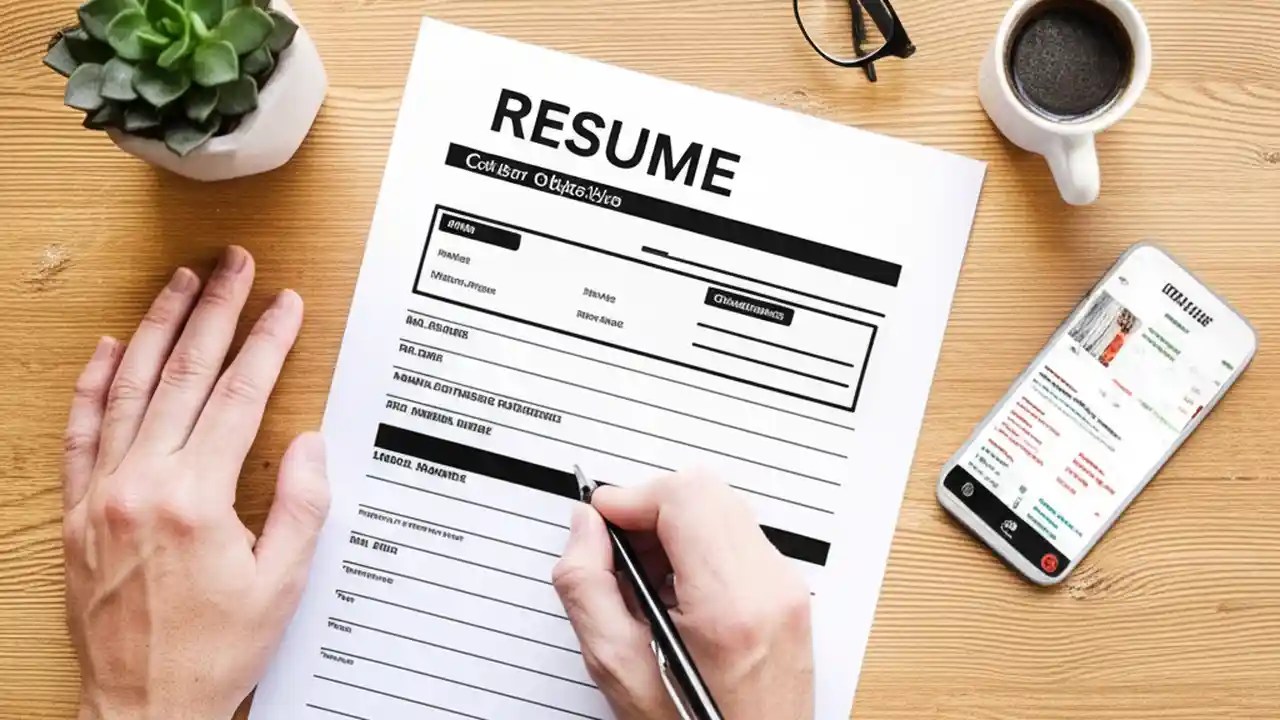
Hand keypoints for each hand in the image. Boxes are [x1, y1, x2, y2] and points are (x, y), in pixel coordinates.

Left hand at [63, 247, 329, 719]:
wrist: (142, 706)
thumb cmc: (215, 651)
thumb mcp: (281, 583)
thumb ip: (301, 505)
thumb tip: (305, 441)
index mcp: (196, 501)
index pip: (236, 398)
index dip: (266, 343)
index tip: (285, 305)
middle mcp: (141, 486)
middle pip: (181, 376)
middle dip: (214, 312)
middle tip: (234, 267)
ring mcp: (103, 494)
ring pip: (127, 389)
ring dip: (155, 329)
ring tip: (180, 284)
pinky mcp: (79, 511)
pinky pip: (80, 432)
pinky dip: (93, 384)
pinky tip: (106, 348)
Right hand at [552, 474, 814, 719]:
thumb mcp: (620, 669)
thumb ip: (588, 587)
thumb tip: (585, 528)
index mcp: (730, 605)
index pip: (685, 497)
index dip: (632, 497)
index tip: (601, 520)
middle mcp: (771, 588)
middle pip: (707, 492)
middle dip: (651, 509)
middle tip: (619, 552)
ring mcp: (787, 591)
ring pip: (724, 509)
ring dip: (674, 528)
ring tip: (645, 581)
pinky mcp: (790, 597)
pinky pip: (740, 540)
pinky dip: (700, 548)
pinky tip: (676, 594)